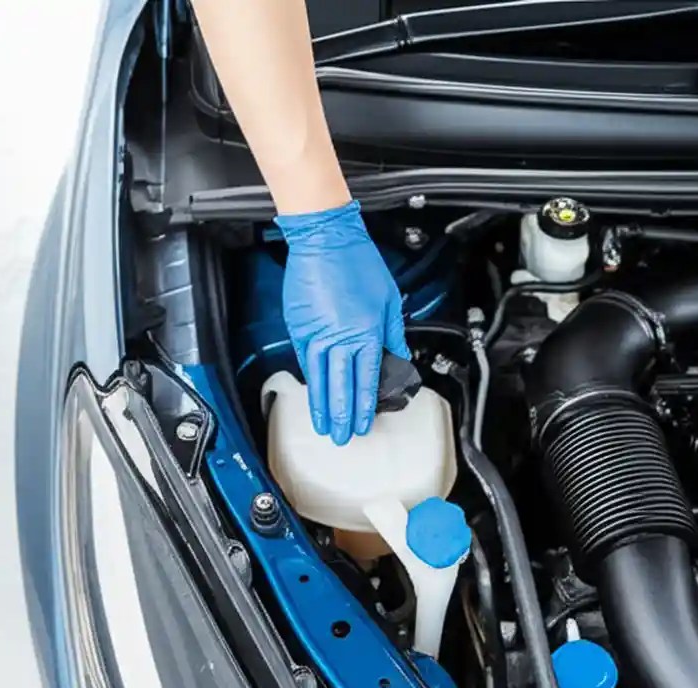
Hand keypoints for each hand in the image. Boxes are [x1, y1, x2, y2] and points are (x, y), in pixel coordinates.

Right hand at [277, 201, 409, 444]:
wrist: (324, 239)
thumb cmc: (358, 261)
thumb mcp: (388, 299)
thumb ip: (392, 334)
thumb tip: (398, 358)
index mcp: (364, 332)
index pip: (365, 380)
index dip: (363, 407)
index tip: (362, 424)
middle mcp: (338, 337)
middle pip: (340, 387)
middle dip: (341, 416)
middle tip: (341, 438)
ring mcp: (315, 334)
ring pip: (319, 380)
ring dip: (321, 405)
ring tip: (323, 425)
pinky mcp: (299, 327)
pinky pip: (306, 361)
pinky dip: (311, 380)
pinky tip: (313, 393)